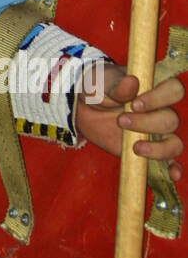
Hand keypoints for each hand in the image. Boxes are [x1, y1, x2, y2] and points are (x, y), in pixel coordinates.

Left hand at [75, 62, 183, 180]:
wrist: (83, 108)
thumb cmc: (97, 88)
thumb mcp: (101, 83)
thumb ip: (117, 84)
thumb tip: (132, 82)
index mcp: (153, 89)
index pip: (173, 90)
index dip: (159, 98)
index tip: (135, 103)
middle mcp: (160, 110)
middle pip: (171, 119)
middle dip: (147, 123)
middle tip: (121, 121)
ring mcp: (157, 133)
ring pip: (174, 143)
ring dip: (159, 148)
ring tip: (136, 148)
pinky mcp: (149, 152)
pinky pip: (168, 163)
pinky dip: (173, 169)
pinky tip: (173, 175)